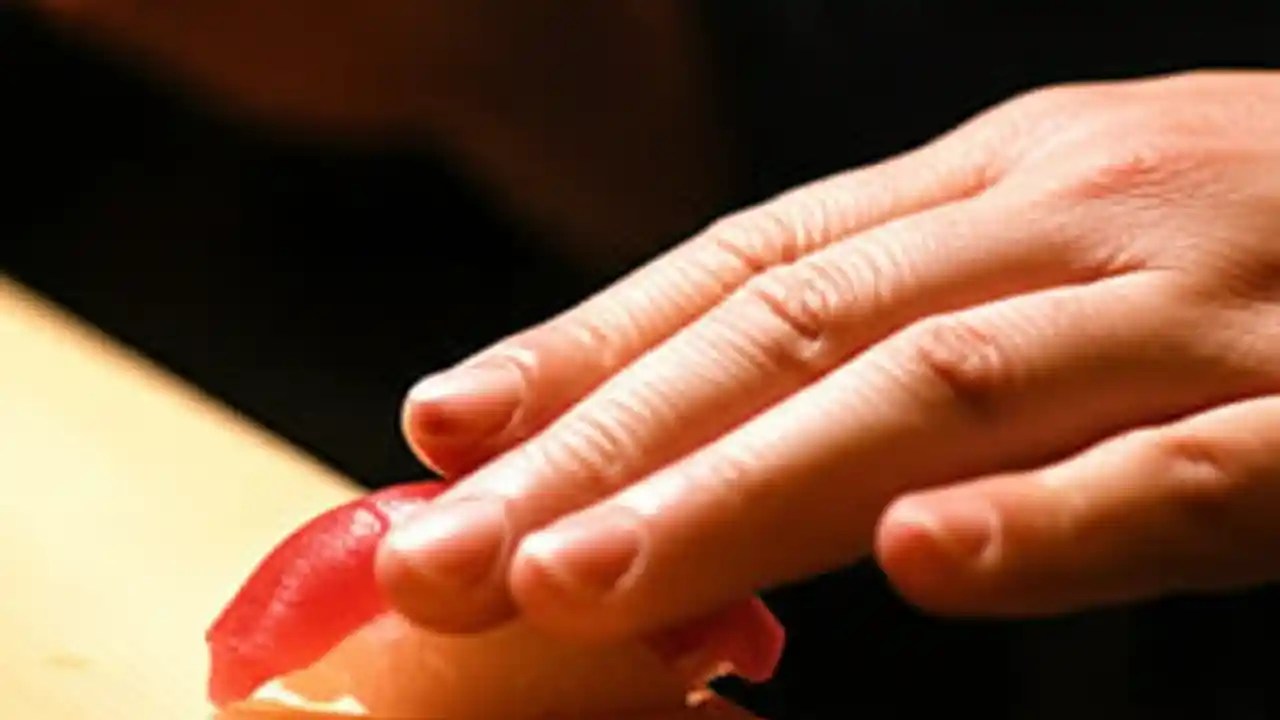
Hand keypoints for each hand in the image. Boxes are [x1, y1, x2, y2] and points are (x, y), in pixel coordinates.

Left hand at [376, 71, 1279, 643]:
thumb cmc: (1243, 239)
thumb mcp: (1041, 245)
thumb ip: (894, 326)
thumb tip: (717, 441)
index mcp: (984, 184)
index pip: (743, 266)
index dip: (582, 346)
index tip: (442, 432)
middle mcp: (1059, 220)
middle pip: (792, 333)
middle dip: (603, 444)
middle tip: (446, 548)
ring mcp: (1194, 307)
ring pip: (933, 391)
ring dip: (743, 488)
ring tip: (578, 580)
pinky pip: (1180, 467)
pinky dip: (1050, 518)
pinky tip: (917, 564)